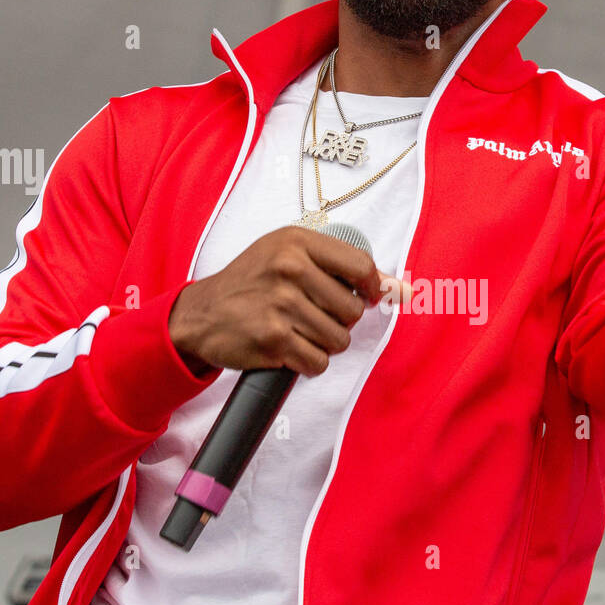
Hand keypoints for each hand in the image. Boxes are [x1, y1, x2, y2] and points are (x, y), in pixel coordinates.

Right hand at [168, 227, 383, 375]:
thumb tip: (403, 289)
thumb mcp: (290, 256)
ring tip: (299, 331)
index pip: (361, 266)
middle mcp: (289, 269)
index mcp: (296, 242)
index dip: (369, 287)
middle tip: (313, 315)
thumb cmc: (252, 282)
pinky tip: (290, 348)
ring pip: (338, 339)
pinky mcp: (273, 339)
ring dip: (324, 343)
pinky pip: (318, 361)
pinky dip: (309, 362)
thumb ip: (344, 268)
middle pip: (352, 310)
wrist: (202, 313)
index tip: (361, 296)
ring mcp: (280, 305)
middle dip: (339, 321)